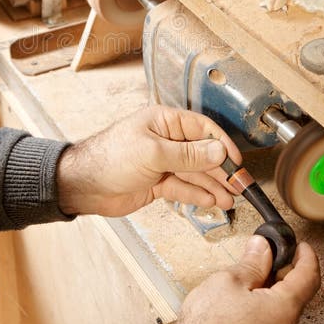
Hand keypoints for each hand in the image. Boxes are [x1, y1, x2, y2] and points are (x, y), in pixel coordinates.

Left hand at [56, 105, 240, 216]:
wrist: (84, 185)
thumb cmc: (110, 158)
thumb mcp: (153, 153)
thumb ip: (188, 155)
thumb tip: (219, 151)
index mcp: (164, 122)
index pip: (202, 129)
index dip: (222, 144)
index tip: (236, 161)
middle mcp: (165, 140)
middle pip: (202, 153)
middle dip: (221, 169)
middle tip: (239, 184)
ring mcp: (162, 163)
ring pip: (195, 173)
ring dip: (213, 185)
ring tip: (230, 198)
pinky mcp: (157, 183)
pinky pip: (183, 188)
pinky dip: (197, 195)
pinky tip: (212, 201)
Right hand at [161, 236, 320, 323]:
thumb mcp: (228, 282)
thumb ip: (252, 263)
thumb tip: (262, 249)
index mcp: (285, 310)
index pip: (309, 277)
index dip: (307, 257)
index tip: (300, 248)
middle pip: (295, 296)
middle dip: (281, 276)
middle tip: (262, 261)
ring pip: (281, 315)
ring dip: (269, 297)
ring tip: (243, 287)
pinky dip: (262, 315)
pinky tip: (239, 310)